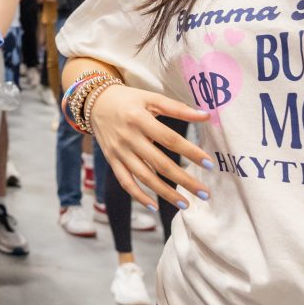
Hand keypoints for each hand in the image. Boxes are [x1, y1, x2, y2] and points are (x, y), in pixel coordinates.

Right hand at [89, 84, 211, 211]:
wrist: (94, 102)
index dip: (190, 152)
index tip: (210, 164)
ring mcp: (119, 151)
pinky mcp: (112, 160)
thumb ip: (178, 108)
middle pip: (160, 163)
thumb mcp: (150, 98)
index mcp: (140, 119)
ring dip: (165, 193)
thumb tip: (206, 116)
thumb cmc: (128, 99)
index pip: (170, 139)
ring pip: (144, 177)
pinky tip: (154, 206)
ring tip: (186, 204)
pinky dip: (139, 196)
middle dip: (184, 180)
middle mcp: (128, 137)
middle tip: (204, 193)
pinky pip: (125, 182)